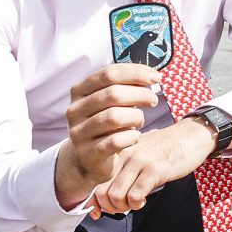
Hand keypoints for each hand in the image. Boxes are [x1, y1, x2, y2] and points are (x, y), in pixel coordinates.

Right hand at [54, 62, 159, 208]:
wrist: (89, 158)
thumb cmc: (107, 123)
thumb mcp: (111, 102)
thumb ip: (127, 86)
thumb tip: (153, 75)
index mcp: (79, 90)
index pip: (109, 73)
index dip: (136, 73)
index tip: (156, 77)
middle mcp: (75, 109)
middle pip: (113, 94)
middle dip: (140, 94)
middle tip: (153, 100)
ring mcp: (78, 132)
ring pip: (114, 117)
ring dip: (136, 117)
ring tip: (141, 120)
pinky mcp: (88, 153)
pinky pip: (115, 141)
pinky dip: (131, 137)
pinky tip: (135, 136)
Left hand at [89, 118, 215, 216]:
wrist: (191, 135)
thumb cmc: (165, 149)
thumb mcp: (139, 155)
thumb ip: (123, 171)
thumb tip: (107, 200)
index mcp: (118, 152)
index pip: (95, 182)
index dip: (93, 203)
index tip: (98, 213)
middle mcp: (124, 155)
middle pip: (102, 192)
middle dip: (110, 208)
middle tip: (123, 208)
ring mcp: (139, 161)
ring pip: (116, 195)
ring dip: (124, 207)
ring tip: (135, 203)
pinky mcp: (154, 169)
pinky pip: (135, 195)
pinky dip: (137, 204)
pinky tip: (144, 200)